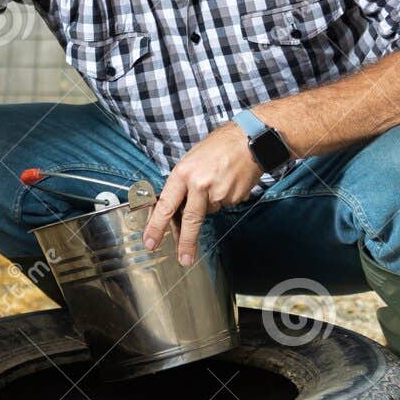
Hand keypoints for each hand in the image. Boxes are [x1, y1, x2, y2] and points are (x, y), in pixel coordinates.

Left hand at [141, 122, 263, 265]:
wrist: (249, 139)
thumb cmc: (217, 147)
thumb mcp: (190, 160)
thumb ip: (181, 184)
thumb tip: (174, 209)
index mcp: (184, 173)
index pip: (166, 206)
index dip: (156, 226)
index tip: (150, 241)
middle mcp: (200, 185)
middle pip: (191, 220)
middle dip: (186, 242)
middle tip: (183, 259)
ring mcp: (220, 192)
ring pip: (209, 210)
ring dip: (208, 203)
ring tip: (216, 180)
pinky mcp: (235, 197)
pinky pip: (224, 204)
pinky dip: (223, 197)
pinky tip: (228, 181)